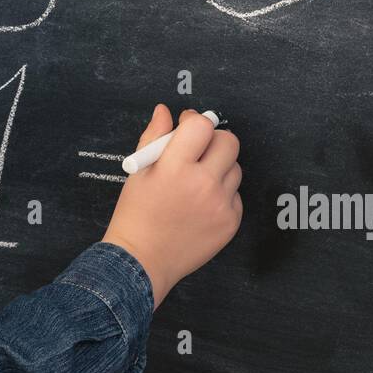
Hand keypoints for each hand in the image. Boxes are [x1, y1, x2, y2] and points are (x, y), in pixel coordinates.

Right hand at [101, 105, 242, 309]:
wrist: (142, 260)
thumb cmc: (136, 215)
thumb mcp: (139, 171)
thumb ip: (154, 137)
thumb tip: (164, 111)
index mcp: (175, 167)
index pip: (201, 125)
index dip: (194, 121)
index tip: (187, 126)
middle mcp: (202, 184)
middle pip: (228, 141)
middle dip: (213, 140)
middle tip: (198, 150)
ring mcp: (220, 205)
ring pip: (235, 168)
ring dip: (219, 167)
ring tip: (197, 182)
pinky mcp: (230, 222)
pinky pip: (235, 194)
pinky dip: (222, 194)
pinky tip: (202, 203)